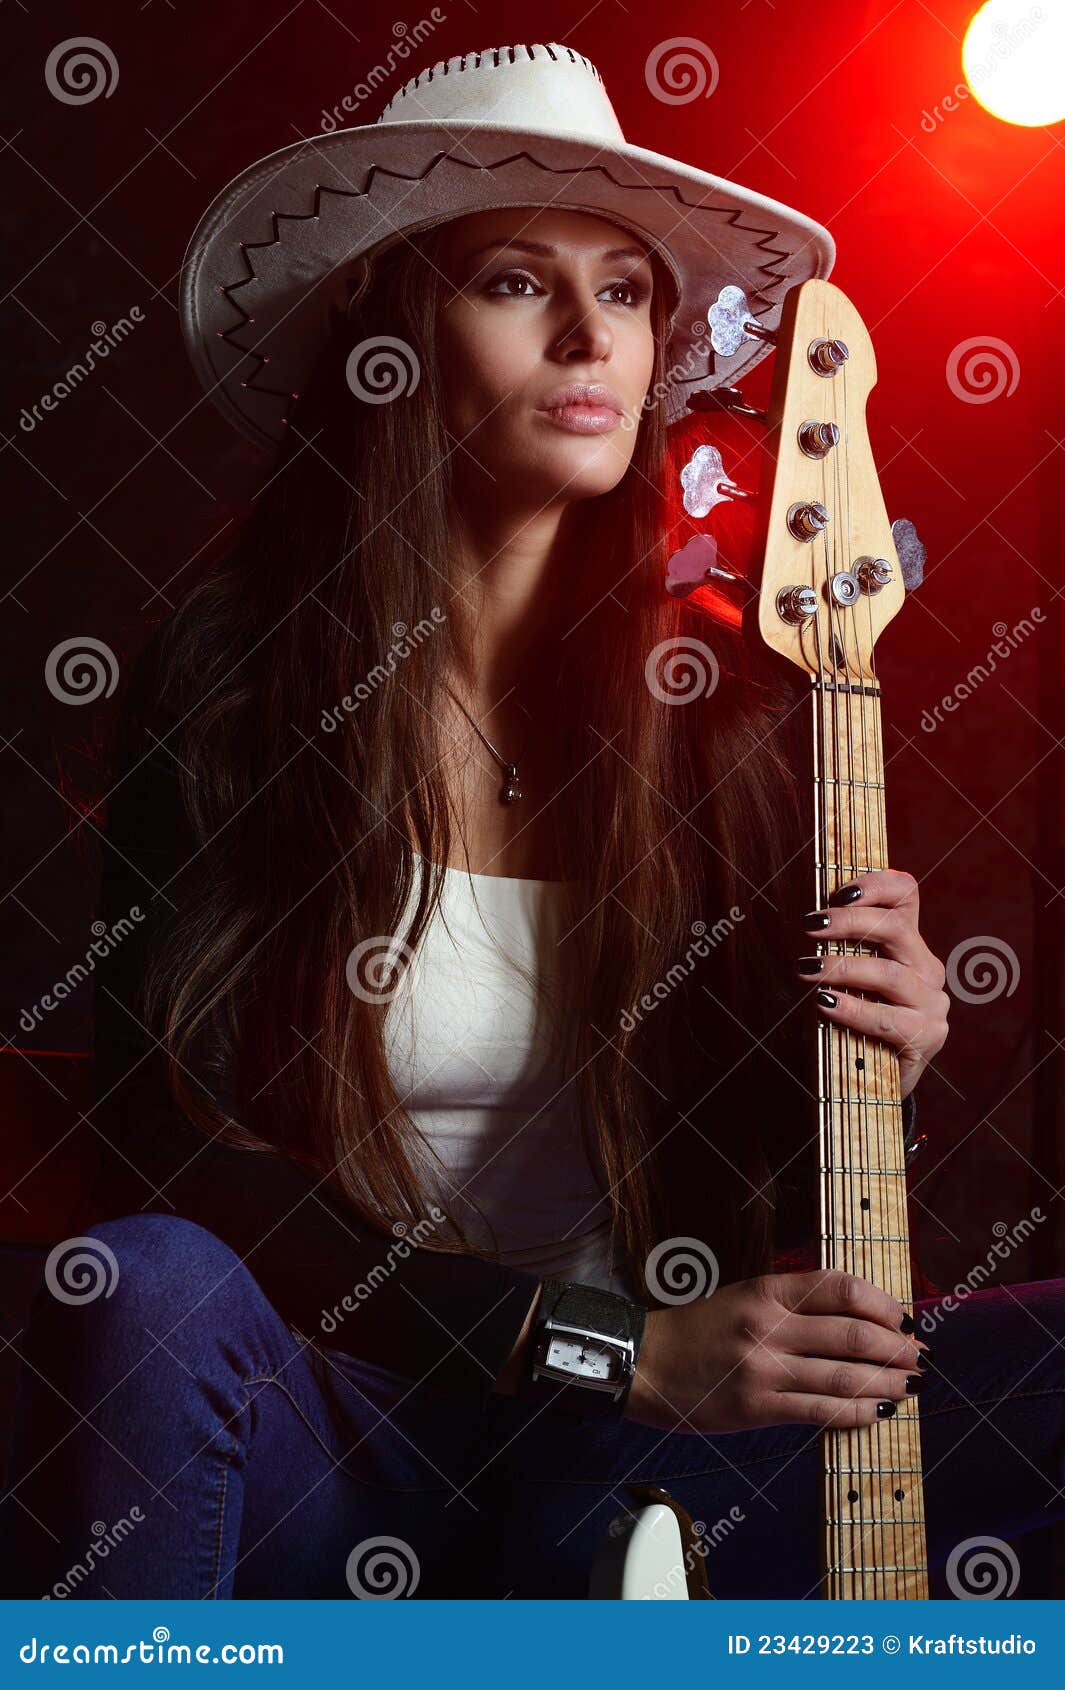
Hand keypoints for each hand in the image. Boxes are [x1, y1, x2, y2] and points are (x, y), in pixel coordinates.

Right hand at [625, 1269, 929, 1434]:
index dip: (883, 1303)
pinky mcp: (758, 1408)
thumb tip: (859, 1318)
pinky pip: (823, 1411)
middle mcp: (768, 1326)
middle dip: (898, 1347)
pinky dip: (860, 1412)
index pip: (841, 1287)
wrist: (645, 1363)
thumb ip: (794, 1303)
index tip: (904, 1317)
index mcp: (766, 1290)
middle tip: (920, 1355)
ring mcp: (763, 1369)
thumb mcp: (744, 1296)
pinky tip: (880, 1411)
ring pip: (846, 1376)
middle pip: (853, 1334)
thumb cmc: (698, 1329)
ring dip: (889, 1382)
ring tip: (912, 1385)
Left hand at [794, 868, 949, 1099]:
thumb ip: (834, 946)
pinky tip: (825, 1004)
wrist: (873, 1082)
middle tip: (809, 925)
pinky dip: (852, 1009)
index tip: (835, 892)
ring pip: (889, 972)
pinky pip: (887, 1018)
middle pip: (896, 927)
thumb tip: (802, 916)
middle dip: (849, 921)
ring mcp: (931, 1002)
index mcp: (907, 943)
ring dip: (842, 967)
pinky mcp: (927, 1036)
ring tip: (806, 970)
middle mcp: (925, 967)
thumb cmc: (849, 1020)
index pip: (904, 893)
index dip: (874, 883)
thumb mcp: (842, 977)